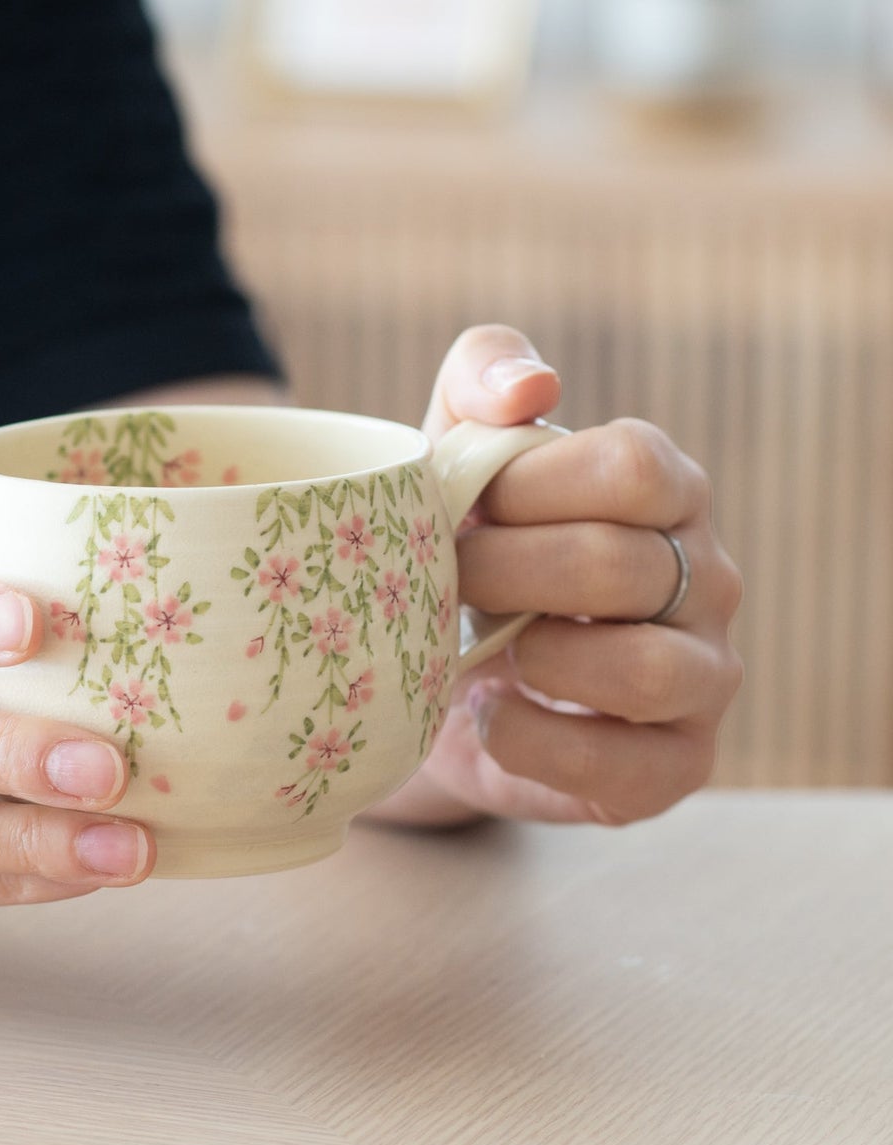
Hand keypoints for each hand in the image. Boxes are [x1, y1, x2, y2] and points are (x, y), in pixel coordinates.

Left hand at [400, 326, 742, 824]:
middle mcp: (706, 579)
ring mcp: (703, 676)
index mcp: (667, 491)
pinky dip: (536, 743)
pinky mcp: (673, 765)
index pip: (631, 467)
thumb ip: (484, 378)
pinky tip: (487, 714)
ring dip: (532, 657)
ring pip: (644, 669)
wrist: (438, 672)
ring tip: (475, 650)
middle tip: (443, 580)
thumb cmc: (467, 542)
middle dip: (501, 572)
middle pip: (618, 565)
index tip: (463, 506)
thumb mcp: (457, 446)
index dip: (526, 487)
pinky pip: (625, 766)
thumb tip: (532, 388)